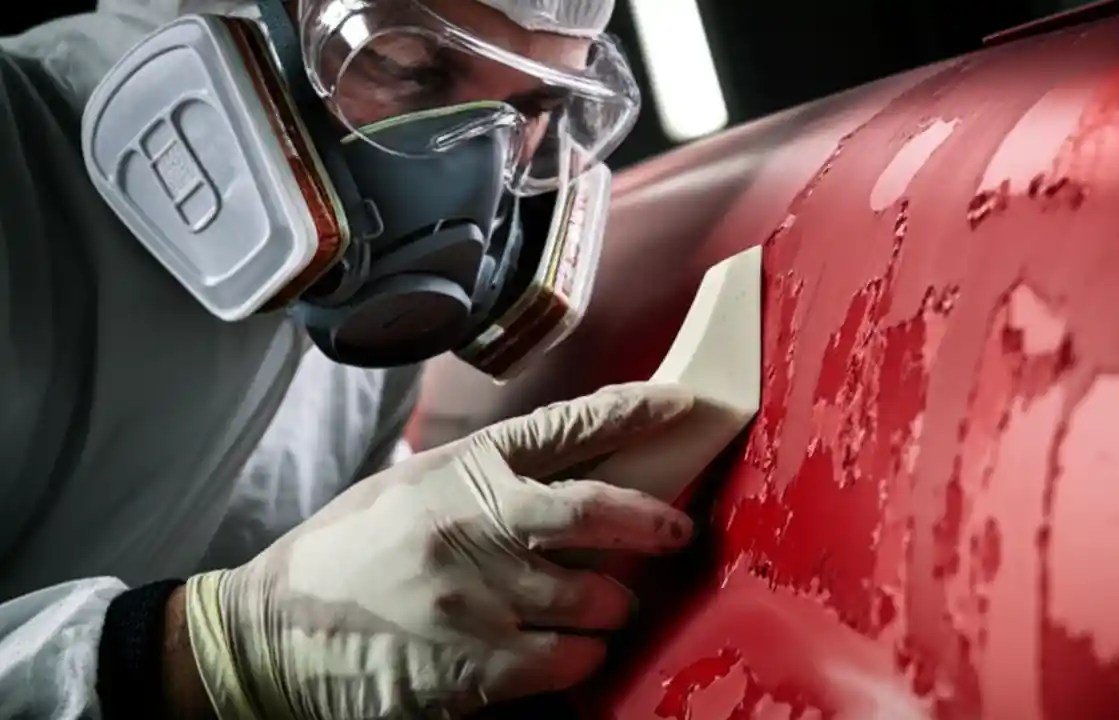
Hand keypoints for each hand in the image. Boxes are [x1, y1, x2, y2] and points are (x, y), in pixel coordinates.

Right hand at [182, 382, 695, 718]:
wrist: (271, 634)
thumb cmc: (349, 552)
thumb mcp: (411, 487)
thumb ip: (484, 478)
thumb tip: (566, 472)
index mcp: (463, 470)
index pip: (566, 428)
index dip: (632, 411)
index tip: (680, 404)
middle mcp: (477, 526)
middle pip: (597, 513)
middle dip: (652, 521)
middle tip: (676, 530)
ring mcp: (480, 600)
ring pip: (596, 599)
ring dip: (615, 602)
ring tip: (608, 603)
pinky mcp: (477, 668)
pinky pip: (569, 660)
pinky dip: (585, 654)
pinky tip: (573, 648)